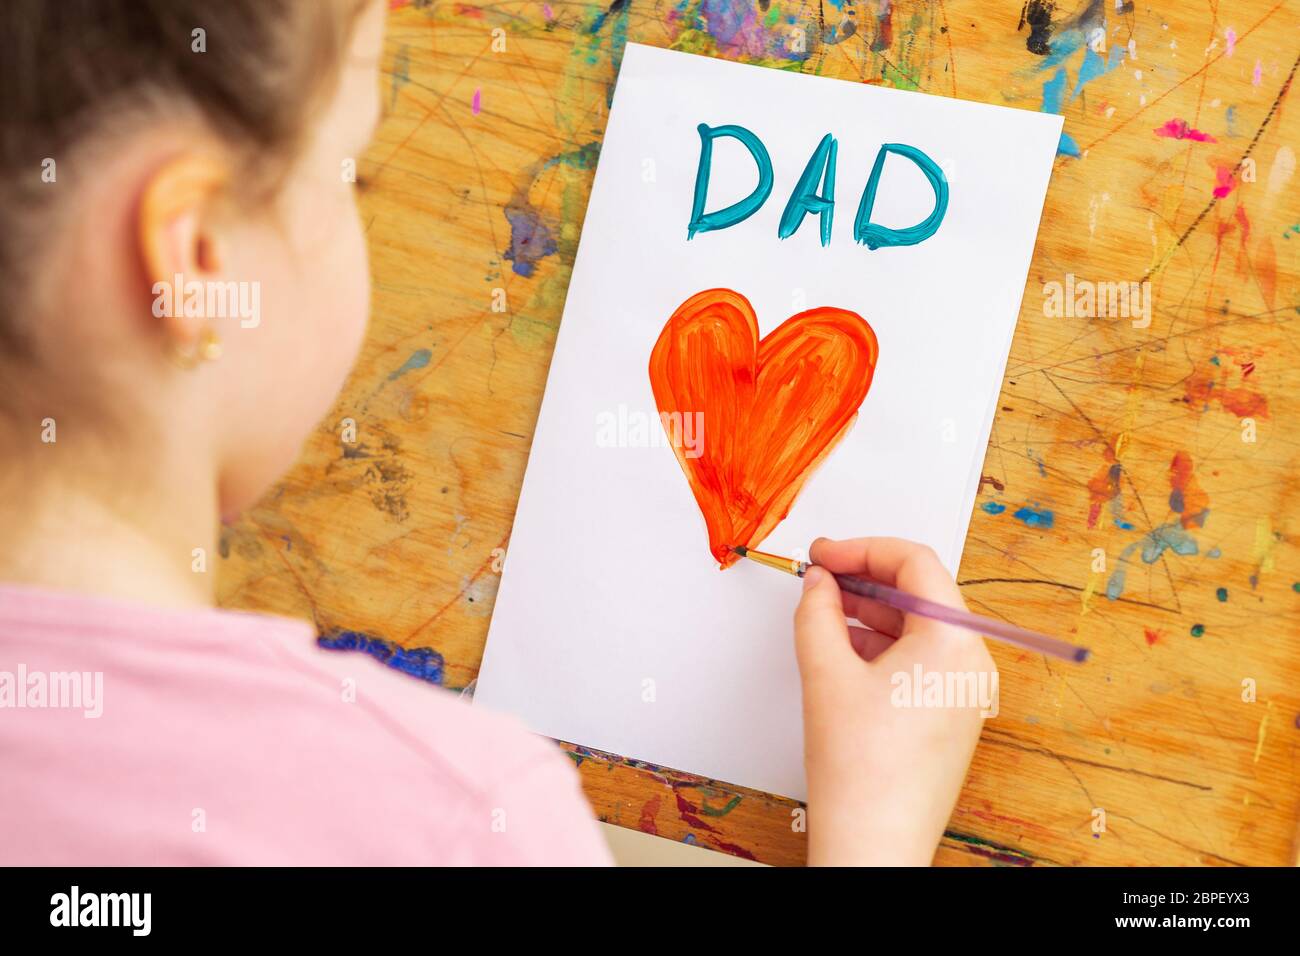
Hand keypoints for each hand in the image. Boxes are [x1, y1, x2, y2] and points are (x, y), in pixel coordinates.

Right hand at [793, 537, 996, 865]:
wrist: (875, 842)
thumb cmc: (861, 771)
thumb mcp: (825, 672)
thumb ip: (817, 611)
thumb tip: (818, 582)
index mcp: (954, 642)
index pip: (915, 564)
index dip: (862, 549)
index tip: (824, 554)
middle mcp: (973, 662)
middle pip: (922, 593)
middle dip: (865, 578)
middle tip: (820, 576)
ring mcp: (967, 692)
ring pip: (920, 626)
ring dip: (871, 611)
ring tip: (824, 611)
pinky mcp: (954, 715)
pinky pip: (922, 659)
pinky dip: (883, 644)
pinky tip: (843, 649)